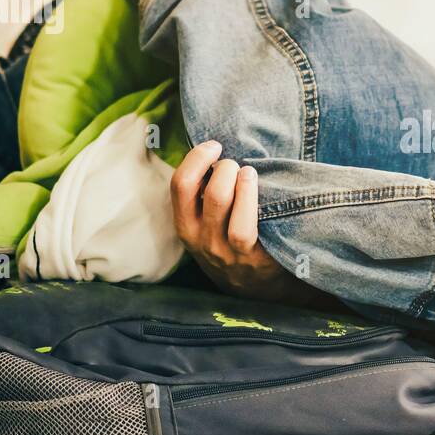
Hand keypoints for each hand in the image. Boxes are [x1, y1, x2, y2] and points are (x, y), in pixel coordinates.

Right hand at [170, 141, 297, 300]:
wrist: (254, 287)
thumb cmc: (230, 244)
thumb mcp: (206, 226)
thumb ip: (204, 197)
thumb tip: (214, 154)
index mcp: (186, 225)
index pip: (179, 185)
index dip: (196, 158)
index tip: (214, 146)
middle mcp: (200, 238)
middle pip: (195, 189)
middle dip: (220, 165)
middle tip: (234, 162)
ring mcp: (223, 249)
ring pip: (218, 202)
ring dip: (234, 178)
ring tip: (246, 171)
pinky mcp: (248, 258)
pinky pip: (243, 227)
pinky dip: (248, 198)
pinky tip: (255, 184)